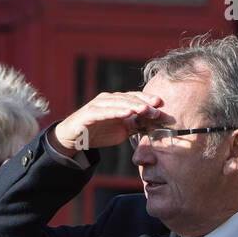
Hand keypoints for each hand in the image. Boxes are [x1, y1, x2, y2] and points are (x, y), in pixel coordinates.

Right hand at [49, 92, 166, 153]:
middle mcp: (109, 99)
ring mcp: (99, 104)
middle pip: (130, 98)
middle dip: (144, 103)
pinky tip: (127, 113)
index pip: (136, 98)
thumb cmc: (99, 131)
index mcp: (118, 102)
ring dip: (133, 105)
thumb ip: (135, 125)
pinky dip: (116, 111)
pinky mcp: (89, 113)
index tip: (163, 106)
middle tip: (158, 108)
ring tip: (145, 109)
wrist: (74, 138)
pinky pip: (104, 111)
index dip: (149, 101)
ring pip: (119, 102)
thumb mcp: (122, 130)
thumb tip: (154, 125)